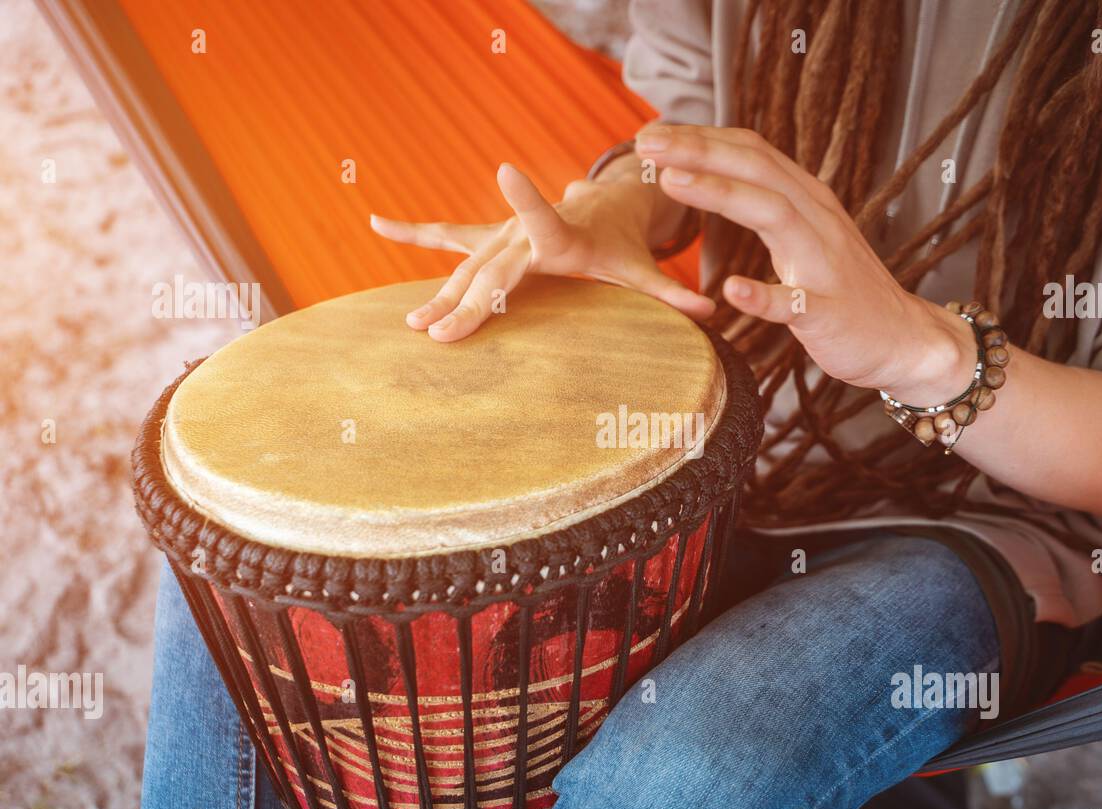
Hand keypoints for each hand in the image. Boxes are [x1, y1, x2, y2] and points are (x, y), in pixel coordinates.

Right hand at [370, 161, 713, 341]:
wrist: (603, 206)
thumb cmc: (621, 245)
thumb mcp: (643, 268)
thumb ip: (672, 290)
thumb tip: (711, 311)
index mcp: (562, 237)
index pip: (544, 221)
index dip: (527, 201)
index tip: (505, 169)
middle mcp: (524, 235)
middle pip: (492, 272)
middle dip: (466, 303)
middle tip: (440, 332)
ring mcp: (501, 237)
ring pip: (464, 269)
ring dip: (438, 297)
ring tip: (412, 325)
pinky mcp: (487, 239)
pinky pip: (446, 236)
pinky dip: (412, 232)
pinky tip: (375, 221)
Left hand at [635, 124, 973, 403]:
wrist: (902, 339)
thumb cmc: (841, 290)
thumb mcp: (803, 236)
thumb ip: (767, 204)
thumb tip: (718, 174)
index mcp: (806, 201)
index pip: (752, 153)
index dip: (701, 139)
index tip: (651, 133)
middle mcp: (817, 221)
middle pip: (756, 170)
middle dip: (699, 151)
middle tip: (645, 143)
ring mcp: (825, 265)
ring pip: (773, 215)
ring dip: (721, 196)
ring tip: (672, 182)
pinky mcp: (829, 312)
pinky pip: (794, 302)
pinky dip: (763, 295)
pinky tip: (731, 289)